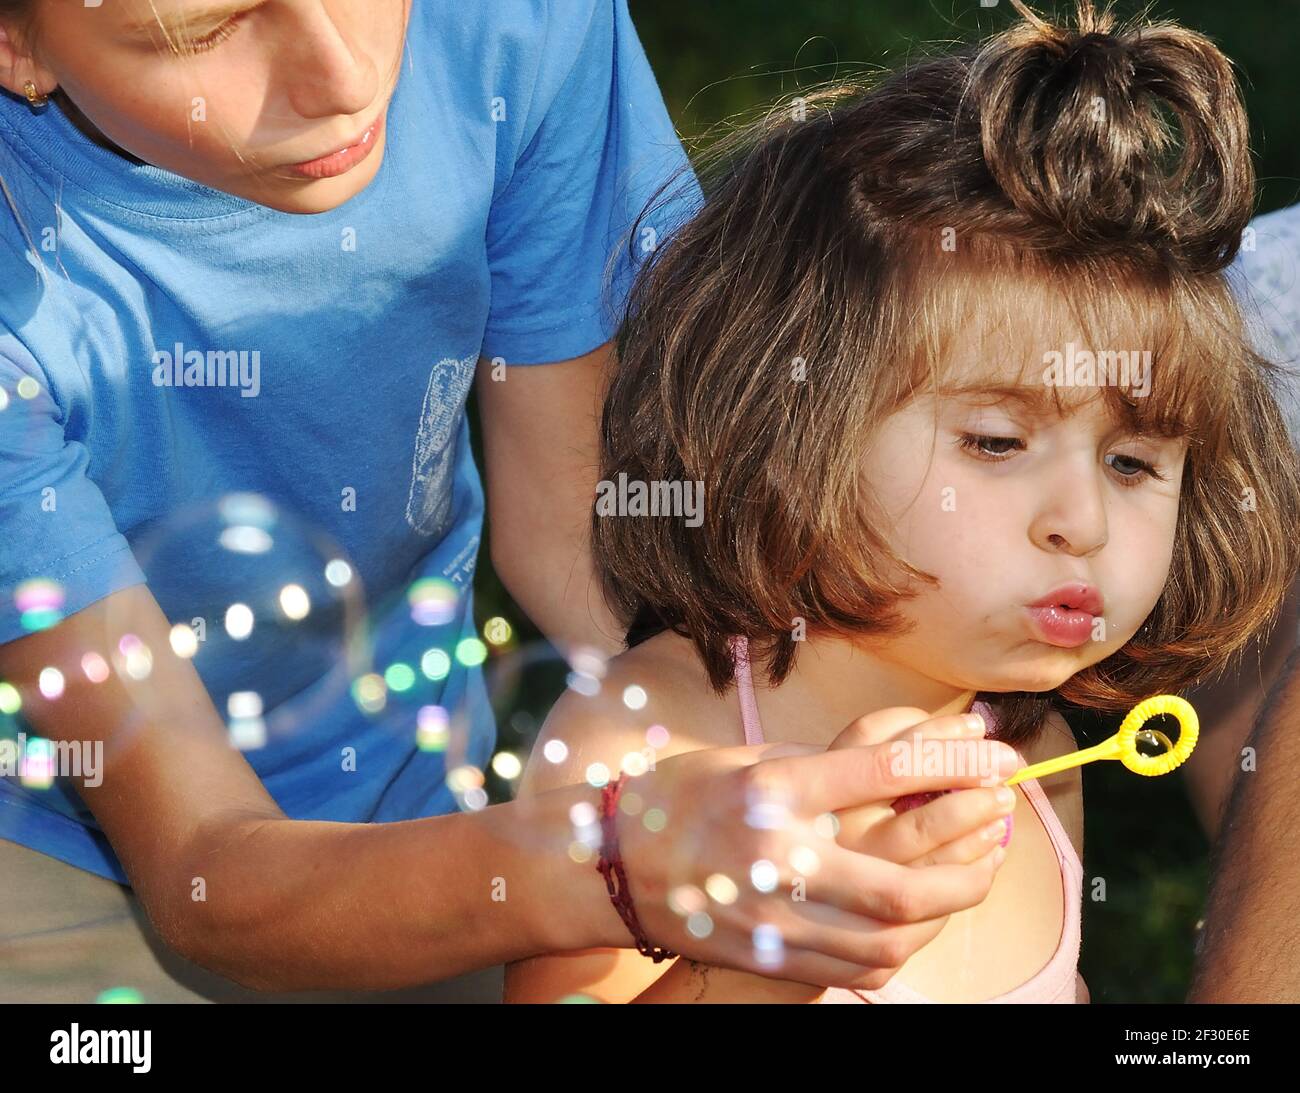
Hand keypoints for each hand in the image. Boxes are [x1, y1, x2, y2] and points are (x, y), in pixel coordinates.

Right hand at [614, 709, 1019, 989]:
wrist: (609, 866)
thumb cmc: (678, 796)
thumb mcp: (746, 760)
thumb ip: (820, 769)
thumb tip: (899, 766)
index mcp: (770, 793)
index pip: (881, 774)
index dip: (951, 762)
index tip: (992, 752)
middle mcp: (774, 859)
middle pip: (899, 887)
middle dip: (967, 868)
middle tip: (1000, 836)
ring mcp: (770, 919)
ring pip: (887, 942)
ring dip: (944, 914)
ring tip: (968, 880)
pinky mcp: (767, 956)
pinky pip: (856, 967)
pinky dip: (901, 946)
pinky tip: (917, 919)